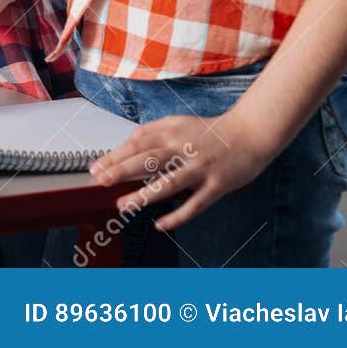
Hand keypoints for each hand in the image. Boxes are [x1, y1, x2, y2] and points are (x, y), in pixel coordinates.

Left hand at [87, 111, 274, 231]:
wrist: (250, 133)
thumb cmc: (210, 131)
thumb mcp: (178, 123)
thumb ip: (153, 132)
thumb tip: (128, 144)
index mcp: (172, 132)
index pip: (138, 144)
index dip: (115, 155)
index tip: (96, 167)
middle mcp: (184, 148)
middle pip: (148, 160)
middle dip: (122, 170)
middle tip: (100, 181)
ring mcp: (201, 168)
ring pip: (169, 183)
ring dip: (144, 196)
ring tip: (122, 205)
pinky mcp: (217, 185)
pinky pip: (196, 204)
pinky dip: (178, 216)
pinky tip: (161, 225)